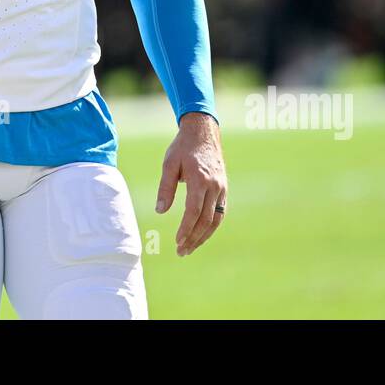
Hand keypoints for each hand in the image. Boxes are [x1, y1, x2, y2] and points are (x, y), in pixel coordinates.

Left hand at [156, 112, 226, 256]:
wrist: (204, 132)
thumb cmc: (183, 148)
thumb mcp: (169, 163)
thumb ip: (165, 187)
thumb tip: (160, 211)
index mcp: (200, 179)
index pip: (194, 211)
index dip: (186, 229)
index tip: (177, 242)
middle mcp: (214, 186)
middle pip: (206, 220)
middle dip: (193, 238)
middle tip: (181, 252)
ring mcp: (221, 188)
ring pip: (215, 219)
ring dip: (203, 236)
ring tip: (190, 248)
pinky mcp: (224, 189)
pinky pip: (220, 212)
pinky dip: (211, 226)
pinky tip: (201, 235)